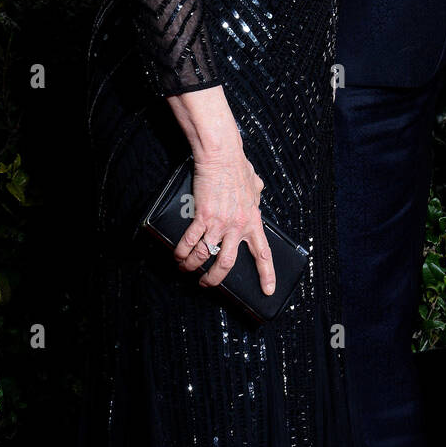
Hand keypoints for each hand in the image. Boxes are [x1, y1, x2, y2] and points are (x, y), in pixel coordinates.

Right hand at [165, 85, 275, 294]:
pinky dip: (183, 252)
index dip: (266, 274)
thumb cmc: (237, 166)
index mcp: (253, 220)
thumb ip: (256, 190)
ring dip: (194, 267)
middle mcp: (238, 226)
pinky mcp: (203, 216)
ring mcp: (220, 223)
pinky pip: (191, 242)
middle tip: (207, 284)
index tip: (268, 291)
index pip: (263, 252)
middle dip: (215, 279)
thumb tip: (259, 189)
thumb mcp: (254, 182)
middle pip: (228, 263)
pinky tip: (178, 256)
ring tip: (186, 270)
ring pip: (207, 256)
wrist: (222, 155)